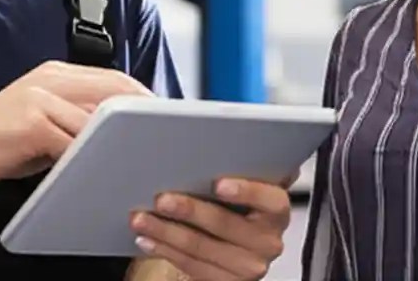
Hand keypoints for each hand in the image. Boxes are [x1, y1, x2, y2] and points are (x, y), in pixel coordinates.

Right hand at [0, 60, 152, 190]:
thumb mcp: (41, 121)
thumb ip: (74, 118)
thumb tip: (114, 132)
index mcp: (53, 74)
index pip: (113, 77)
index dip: (141, 97)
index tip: (160, 116)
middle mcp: (49, 79)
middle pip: (113, 91)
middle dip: (141, 114)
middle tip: (162, 135)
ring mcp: (40, 98)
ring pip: (96, 118)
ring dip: (117, 140)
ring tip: (136, 154)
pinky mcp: (32, 122)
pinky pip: (73, 142)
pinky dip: (88, 157)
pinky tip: (98, 169)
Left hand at [129, 175, 293, 279]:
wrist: (236, 249)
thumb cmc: (236, 207)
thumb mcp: (242, 188)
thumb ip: (234, 171)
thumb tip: (203, 150)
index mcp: (276, 211)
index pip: (270, 200)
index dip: (246, 191)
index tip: (218, 183)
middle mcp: (267, 241)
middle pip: (226, 224)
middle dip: (189, 210)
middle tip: (161, 199)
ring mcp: (248, 266)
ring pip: (202, 247)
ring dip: (166, 231)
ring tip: (141, 218)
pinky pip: (191, 266)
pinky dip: (165, 250)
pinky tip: (147, 239)